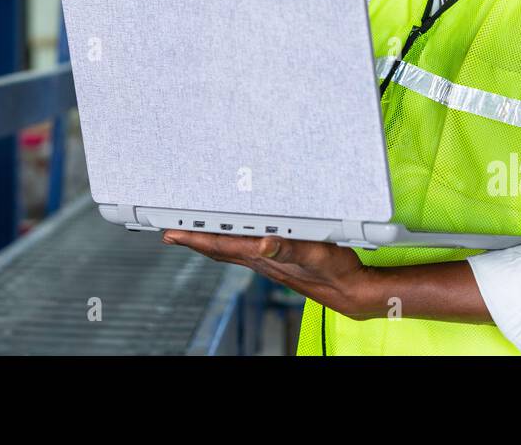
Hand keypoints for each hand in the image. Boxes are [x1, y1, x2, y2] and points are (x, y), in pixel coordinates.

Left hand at [162, 230, 377, 319]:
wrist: (350, 290)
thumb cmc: (334, 271)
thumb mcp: (313, 253)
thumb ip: (288, 248)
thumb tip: (263, 243)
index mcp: (263, 256)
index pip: (220, 245)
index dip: (194, 238)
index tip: (170, 232)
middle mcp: (261, 259)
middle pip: (218, 248)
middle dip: (193, 239)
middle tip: (171, 232)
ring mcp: (269, 262)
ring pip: (229, 249)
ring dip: (208, 240)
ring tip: (192, 233)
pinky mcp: (278, 261)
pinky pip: (245, 249)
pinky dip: (231, 241)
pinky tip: (234, 237)